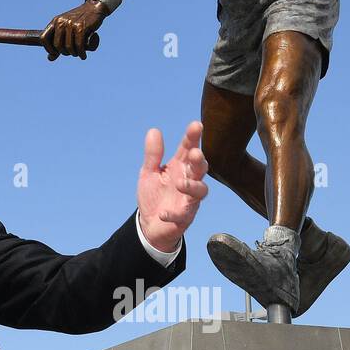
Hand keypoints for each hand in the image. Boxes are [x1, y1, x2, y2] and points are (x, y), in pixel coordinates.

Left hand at [40, 1, 105, 60]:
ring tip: (78, 54)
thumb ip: (58, 42)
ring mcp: (70, 24)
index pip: (43, 38)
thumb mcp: (65, 28)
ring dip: (74, 53)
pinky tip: (83, 55)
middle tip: (71, 53)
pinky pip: (79, 45)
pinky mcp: (81, 27)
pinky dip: (81, 53)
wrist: (93, 8)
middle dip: (64, 52)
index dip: (47, 48)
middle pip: (57, 45)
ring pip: (68, 46)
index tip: (55, 53)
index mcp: (55, 21)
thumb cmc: (78, 20)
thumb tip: (50, 58)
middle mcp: (61, 22)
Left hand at [136, 121, 208, 252]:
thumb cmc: (154, 195)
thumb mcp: (149, 172)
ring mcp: (188, 200)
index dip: (193, 138)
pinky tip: (163, 213)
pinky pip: (182, 216)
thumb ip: (153, 154)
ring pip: (200, 191)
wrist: (150, 224)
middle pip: (200, 168)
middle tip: (194, 153)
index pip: (188, 149)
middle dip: (199, 161)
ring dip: (192, 186)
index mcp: (179, 167)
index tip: (196, 125)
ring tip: (180, 183)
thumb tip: (154, 130)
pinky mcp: (184, 218)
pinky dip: (173, 214)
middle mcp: (188, 180)